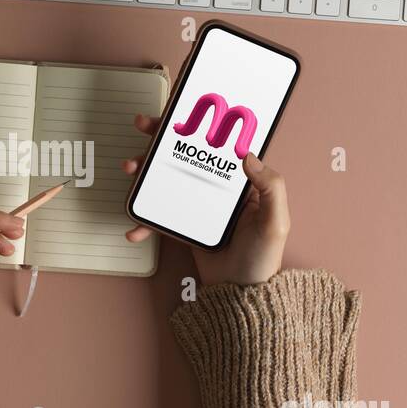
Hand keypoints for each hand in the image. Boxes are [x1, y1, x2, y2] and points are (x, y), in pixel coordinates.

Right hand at [122, 114, 290, 285]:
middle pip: (184, 154)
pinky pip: (158, 217)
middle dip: (161, 138)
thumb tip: (249, 155)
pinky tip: (134, 228)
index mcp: (239, 182)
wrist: (240, 295)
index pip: (216, 143)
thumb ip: (270, 186)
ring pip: (165, 179)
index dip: (196, 124)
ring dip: (144, 172)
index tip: (178, 112)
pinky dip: (144, 222)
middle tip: (143, 127)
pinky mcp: (182, 226)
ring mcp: (196, 207)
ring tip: (131, 170)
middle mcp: (216, 189)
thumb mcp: (276, 221)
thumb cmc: (263, 259)